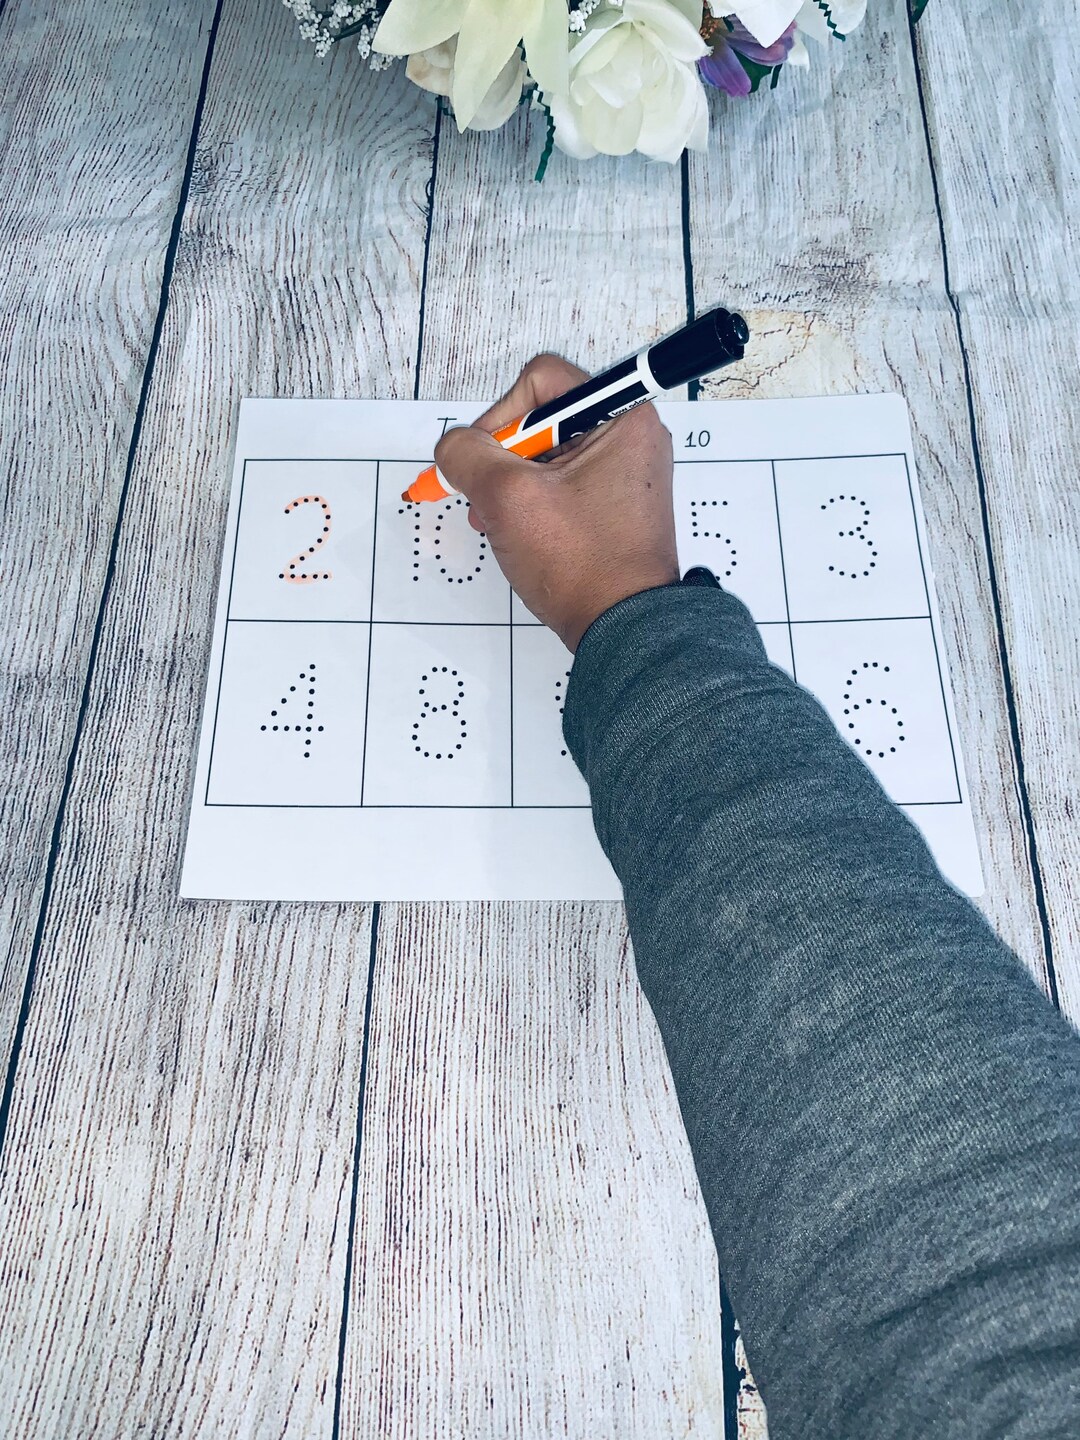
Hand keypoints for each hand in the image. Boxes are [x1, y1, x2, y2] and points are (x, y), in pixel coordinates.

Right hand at [434, 354, 679, 651]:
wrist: (624, 631)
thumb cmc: (581, 562)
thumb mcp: (507, 498)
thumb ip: (467, 454)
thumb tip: (452, 446)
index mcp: (622, 417)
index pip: (541, 380)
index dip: (501, 415)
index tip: (486, 461)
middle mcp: (630, 439)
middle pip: (542, 422)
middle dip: (503, 463)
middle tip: (489, 503)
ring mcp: (624, 477)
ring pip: (545, 460)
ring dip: (512, 491)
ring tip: (503, 528)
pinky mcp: (614, 509)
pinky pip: (560, 490)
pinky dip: (533, 509)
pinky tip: (521, 540)